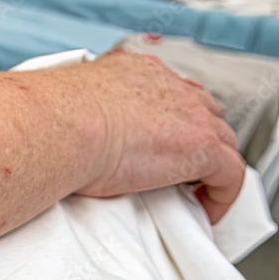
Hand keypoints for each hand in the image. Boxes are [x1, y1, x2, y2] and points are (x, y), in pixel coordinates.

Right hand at [73, 51, 243, 223]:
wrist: (58, 125)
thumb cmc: (48, 119)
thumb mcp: (68, 106)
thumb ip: (80, 114)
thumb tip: (67, 137)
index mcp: (135, 70)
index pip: (169, 89)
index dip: (171, 116)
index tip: (158, 139)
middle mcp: (167, 84)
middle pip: (202, 110)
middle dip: (195, 135)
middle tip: (177, 167)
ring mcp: (189, 113)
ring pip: (221, 140)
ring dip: (210, 165)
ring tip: (191, 191)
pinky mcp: (200, 147)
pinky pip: (230, 175)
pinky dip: (222, 194)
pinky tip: (206, 210)